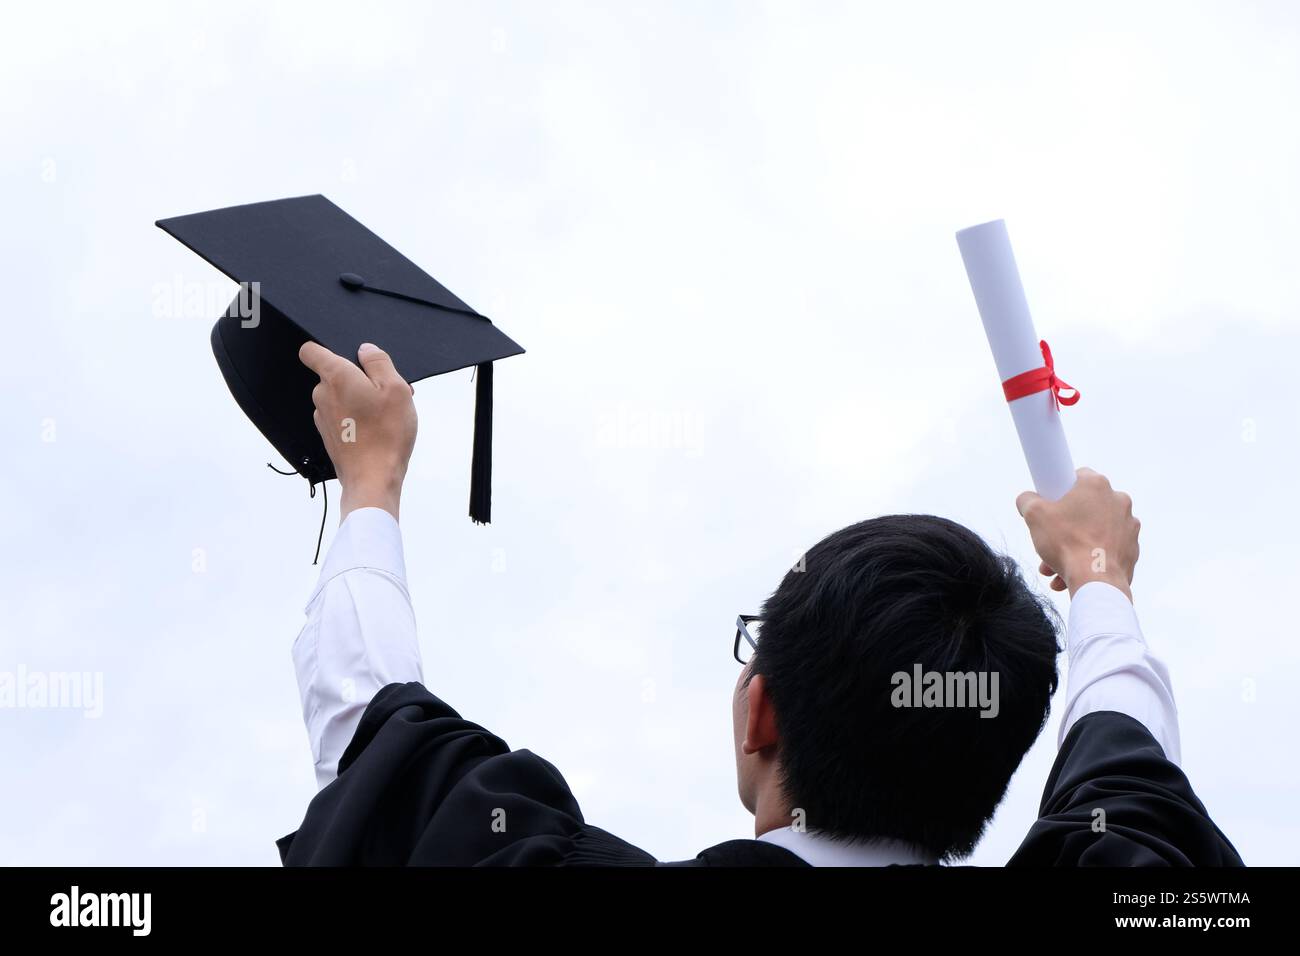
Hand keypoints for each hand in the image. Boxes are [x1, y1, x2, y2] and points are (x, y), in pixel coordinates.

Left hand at [298, 341, 417, 521]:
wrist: (373, 479)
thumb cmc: (386, 434)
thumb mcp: (395, 388)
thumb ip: (379, 362)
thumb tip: (366, 349)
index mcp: (336, 377)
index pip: (311, 351)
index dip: (326, 349)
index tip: (348, 358)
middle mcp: (322, 395)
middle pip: (334, 376)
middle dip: (358, 380)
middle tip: (385, 393)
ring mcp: (323, 418)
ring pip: (339, 398)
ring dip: (359, 401)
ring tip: (386, 415)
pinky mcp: (329, 436)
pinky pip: (341, 418)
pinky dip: (356, 420)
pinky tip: (377, 431)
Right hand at [1016, 467, 1139, 600]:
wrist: (1096, 581)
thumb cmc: (1067, 544)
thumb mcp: (1034, 515)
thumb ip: (1027, 500)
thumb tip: (1027, 499)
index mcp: (1096, 485)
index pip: (1075, 477)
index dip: (1059, 490)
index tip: (1050, 505)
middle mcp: (1118, 500)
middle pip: (1083, 508)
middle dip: (1064, 525)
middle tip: (1048, 540)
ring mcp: (1128, 525)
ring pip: (1094, 531)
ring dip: (1074, 545)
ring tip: (1055, 565)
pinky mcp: (1132, 548)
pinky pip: (1105, 549)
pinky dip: (1090, 558)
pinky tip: (1072, 573)